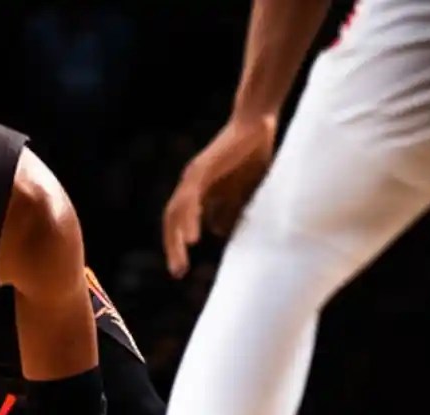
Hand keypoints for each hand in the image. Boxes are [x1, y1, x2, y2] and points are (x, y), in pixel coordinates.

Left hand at [162, 116, 275, 277]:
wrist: (257, 126)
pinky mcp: (201, 169)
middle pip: (172, 221)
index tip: (181, 269)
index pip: (180, 223)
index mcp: (198, 192)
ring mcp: (193, 176)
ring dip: (176, 239)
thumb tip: (219, 232)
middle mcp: (190, 185)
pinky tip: (191, 238)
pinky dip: (189, 219)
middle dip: (172, 248)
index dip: (177, 245)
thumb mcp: (240, 192)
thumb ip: (229, 209)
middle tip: (177, 272)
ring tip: (181, 261)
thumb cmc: (251, 157)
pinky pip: (190, 199)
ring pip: (176, 212)